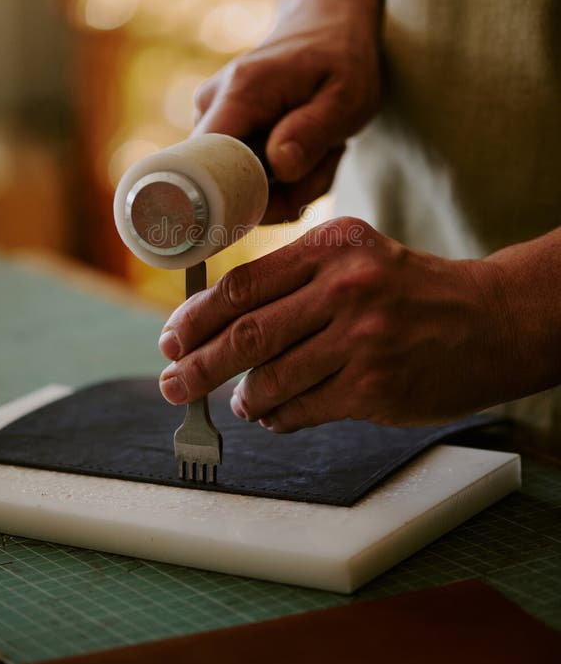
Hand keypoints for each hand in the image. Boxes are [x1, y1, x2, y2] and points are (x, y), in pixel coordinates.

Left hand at [158, 217, 520, 430]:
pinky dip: (278, 417)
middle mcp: (346, 287)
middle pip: (248, 333)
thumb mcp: (355, 257)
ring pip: (272, 378)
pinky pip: (304, 408)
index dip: (199, 316)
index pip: (244, 284)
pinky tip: (273, 415)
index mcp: (332, 245)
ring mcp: (362, 339)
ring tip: (239, 402)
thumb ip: (294, 279)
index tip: (174, 337)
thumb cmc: (411, 290)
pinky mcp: (375, 386)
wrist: (489, 320)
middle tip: (174, 382)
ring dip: (244, 397)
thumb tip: (221, 323)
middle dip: (199, 364)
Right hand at [193, 13, 379, 222]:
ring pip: (241, 186)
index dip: (230, 196)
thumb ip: (313, 132)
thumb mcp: (347, 96)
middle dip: (281, 192)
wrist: (326, 26)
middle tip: (327, 160)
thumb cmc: (341, 58)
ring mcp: (212, 120)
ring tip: (323, 147)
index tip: (276, 203)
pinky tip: (308, 149)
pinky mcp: (222, 135)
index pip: (202, 162)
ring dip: (291, 184)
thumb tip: (279, 165)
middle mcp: (212, 106)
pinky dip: (285, 178)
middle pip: (227, 184)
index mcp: (239, 94)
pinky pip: (247, 178)